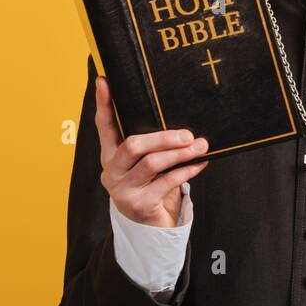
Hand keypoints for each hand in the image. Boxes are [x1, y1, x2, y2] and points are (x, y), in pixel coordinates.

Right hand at [95, 75, 209, 227]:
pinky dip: (187, 170)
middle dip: (163, 137)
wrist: (148, 225)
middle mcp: (112, 171)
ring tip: (201, 145)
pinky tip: (200, 163)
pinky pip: (168, 182)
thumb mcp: (145, 163)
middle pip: (133, 145)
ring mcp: (123, 189)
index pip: (104, 126)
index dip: (104, 104)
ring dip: (180, 153)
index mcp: (110, 156)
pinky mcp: (140, 204)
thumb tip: (179, 120)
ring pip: (152, 163)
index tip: (104, 81)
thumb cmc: (150, 184)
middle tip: (188, 133)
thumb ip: (151, 144)